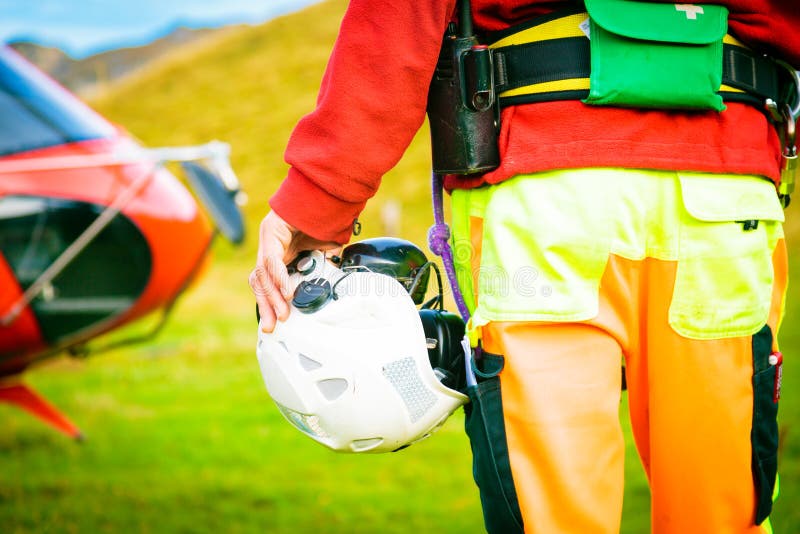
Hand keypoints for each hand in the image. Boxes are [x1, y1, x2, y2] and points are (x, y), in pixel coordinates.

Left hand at [249, 211, 340, 332]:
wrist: (329, 194)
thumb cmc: (327, 219)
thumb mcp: (326, 253)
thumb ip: (323, 268)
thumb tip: (328, 287)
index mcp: (281, 253)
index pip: (267, 283)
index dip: (270, 303)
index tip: (275, 322)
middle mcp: (271, 246)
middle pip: (260, 281)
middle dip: (266, 306)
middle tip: (272, 326)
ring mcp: (268, 237)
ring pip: (263, 274)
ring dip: (274, 296)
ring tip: (284, 313)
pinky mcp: (271, 230)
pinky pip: (272, 259)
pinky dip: (279, 277)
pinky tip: (287, 292)